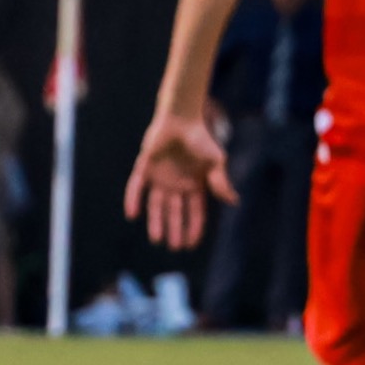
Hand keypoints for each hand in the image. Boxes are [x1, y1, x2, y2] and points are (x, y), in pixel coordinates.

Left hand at [123, 111, 238, 249]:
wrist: (181, 117)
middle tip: (173, 247)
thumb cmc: (201, 138)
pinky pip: (136, 187)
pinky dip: (133, 200)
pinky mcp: (144, 168)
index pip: (194, 212)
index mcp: (193, 186)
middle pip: (174, 212)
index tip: (190, 244)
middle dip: (174, 229)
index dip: (193, 228)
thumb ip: (221, 181)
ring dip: (156, 221)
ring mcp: (159, 178)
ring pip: (155, 205)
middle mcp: (175, 185)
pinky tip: (132, 215)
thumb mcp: (216, 161)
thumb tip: (233, 201)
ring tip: (156, 239)